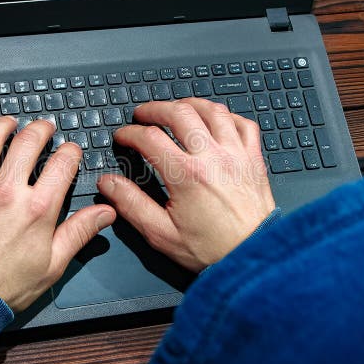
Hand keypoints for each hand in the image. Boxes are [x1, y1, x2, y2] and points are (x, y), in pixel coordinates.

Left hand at [0, 117, 115, 310]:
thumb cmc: (5, 286)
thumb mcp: (53, 264)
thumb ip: (79, 232)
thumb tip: (106, 212)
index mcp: (38, 208)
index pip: (62, 162)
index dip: (71, 151)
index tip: (70, 151)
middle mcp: (7, 190)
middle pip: (28, 140)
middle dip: (41, 129)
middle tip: (44, 127)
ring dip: (3, 125)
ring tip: (10, 123)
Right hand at [97, 99, 275, 271]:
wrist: (252, 258)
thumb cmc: (212, 250)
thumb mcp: (161, 233)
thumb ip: (132, 204)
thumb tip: (109, 184)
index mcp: (186, 174)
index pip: (149, 138)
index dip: (130, 134)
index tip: (123, 137)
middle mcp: (212, 157)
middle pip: (179, 113)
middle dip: (155, 109)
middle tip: (143, 114)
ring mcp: (236, 155)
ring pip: (213, 111)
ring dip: (190, 104)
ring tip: (176, 108)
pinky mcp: (254, 160)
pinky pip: (244, 124)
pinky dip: (228, 116)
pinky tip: (217, 120)